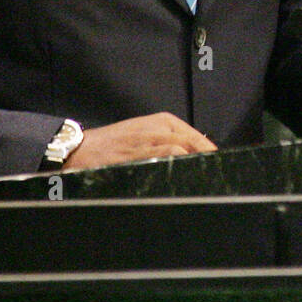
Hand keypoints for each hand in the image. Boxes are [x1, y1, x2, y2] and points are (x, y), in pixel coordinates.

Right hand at [63, 113, 215, 170]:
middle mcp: (158, 127)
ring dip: (197, 163)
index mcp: (162, 121)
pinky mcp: (137, 153)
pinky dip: (178, 163)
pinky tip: (186, 176)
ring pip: (183, 147)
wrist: (80, 149)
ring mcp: (147, 139)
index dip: (210, 153)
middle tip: (219, 176)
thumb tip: (194, 157)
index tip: (221, 168)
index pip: (197, 136)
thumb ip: (168, 143)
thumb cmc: (113, 145)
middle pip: (195, 141)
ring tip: (207, 180)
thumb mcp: (144, 136)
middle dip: (208, 158)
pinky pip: (165, 155)